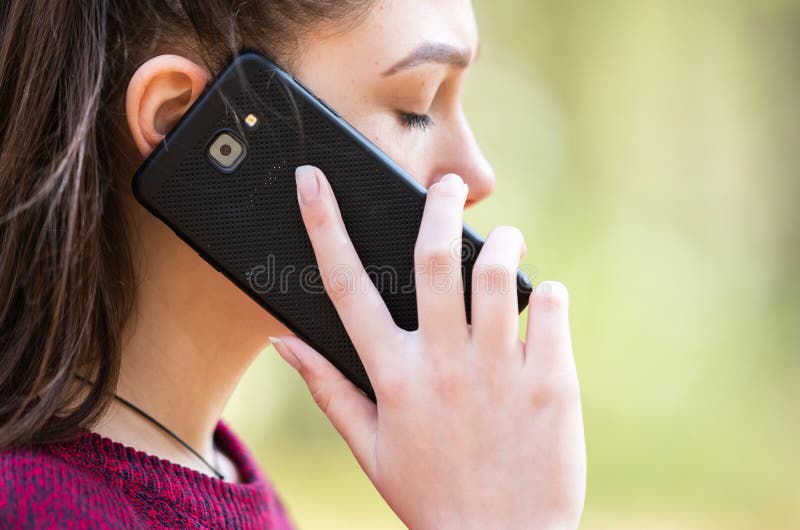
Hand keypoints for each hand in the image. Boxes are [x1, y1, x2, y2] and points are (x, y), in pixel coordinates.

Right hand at [269, 165, 585, 529]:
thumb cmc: (431, 495)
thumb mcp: (368, 447)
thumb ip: (327, 388)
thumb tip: (282, 341)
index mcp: (393, 376)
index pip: (347, 286)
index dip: (323, 225)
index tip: (313, 181)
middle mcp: (443, 363)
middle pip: (435, 257)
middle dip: (438, 205)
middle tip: (447, 186)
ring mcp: (500, 371)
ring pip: (497, 272)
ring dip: (501, 240)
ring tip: (503, 239)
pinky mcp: (552, 382)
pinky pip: (551, 307)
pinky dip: (547, 290)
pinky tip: (541, 298)